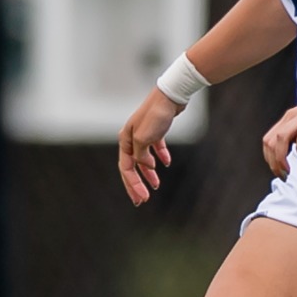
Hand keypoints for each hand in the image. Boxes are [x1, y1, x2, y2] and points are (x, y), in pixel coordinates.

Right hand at [118, 87, 183, 205]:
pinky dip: (160, 156)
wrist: (171, 96)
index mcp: (125, 140)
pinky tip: (166, 163)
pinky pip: (155, 147)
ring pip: (144, 158)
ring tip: (156, 184)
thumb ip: (142, 155)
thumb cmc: (156, 115)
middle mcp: (131, 137)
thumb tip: (144, 165)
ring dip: (149, 172)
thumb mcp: (145, 138)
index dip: (133, 185)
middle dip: (137, 184)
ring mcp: (143, 134)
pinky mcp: (156, 130)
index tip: (143, 198)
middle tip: (142, 200)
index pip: (126, 168)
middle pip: (132, 166)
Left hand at [262, 80, 296, 178]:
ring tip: (288, 170)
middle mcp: (293, 115)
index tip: (278, 170)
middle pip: (271, 140)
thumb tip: (293, 147)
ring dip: (281, 158)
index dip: (269, 158)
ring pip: (282, 137)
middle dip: (273, 162)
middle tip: (282, 175)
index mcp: (289, 117)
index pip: (268, 139)